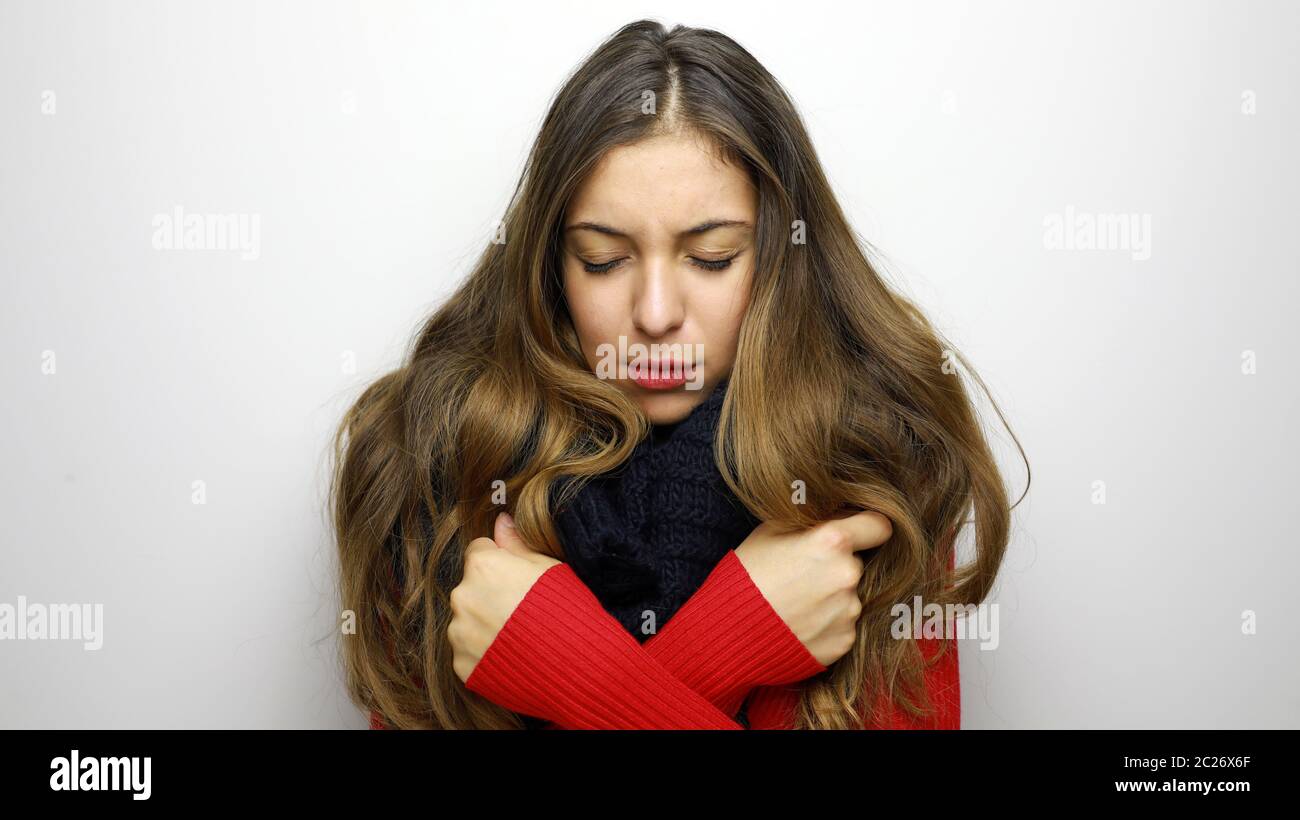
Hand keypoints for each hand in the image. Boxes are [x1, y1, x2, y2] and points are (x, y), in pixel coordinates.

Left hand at [449, 512, 561, 683]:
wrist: (574, 665)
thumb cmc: (566, 610)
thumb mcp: (548, 567)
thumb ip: (517, 544)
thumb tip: (501, 521)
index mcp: (483, 566)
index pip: (479, 551)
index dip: (501, 563)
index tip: (517, 578)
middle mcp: (463, 597)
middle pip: (471, 587)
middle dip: (489, 594)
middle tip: (520, 610)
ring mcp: (459, 633)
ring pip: (467, 620)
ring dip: (485, 624)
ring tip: (518, 637)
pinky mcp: (461, 665)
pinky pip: (468, 652)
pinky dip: (484, 653)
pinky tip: (511, 656)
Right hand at [733, 510, 891, 666]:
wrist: (726, 634)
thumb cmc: (744, 576)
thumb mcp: (769, 530)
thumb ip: (810, 520)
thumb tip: (836, 513)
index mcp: (832, 542)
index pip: (879, 526)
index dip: (867, 527)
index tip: (856, 533)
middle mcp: (848, 576)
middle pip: (857, 562)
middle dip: (836, 565)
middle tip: (802, 573)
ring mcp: (848, 612)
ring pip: (849, 595)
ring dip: (831, 596)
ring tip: (795, 602)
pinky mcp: (844, 642)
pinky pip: (842, 624)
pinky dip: (825, 623)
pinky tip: (799, 622)